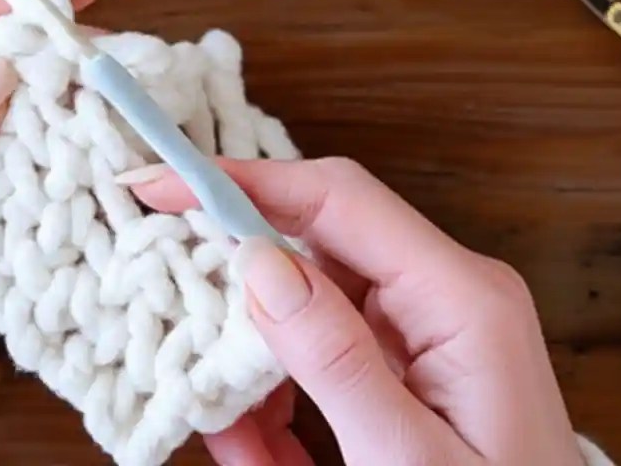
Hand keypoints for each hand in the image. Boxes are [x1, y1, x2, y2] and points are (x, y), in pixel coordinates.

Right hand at [128, 158, 584, 465]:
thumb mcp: (406, 457)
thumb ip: (335, 358)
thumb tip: (259, 260)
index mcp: (461, 298)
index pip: (337, 199)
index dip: (242, 182)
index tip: (159, 186)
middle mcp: (445, 296)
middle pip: (315, 248)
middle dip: (236, 287)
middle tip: (172, 324)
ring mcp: (427, 330)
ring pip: (305, 309)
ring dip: (253, 364)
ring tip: (228, 429)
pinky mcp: (408, 366)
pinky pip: (322, 357)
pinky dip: (280, 400)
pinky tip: (261, 447)